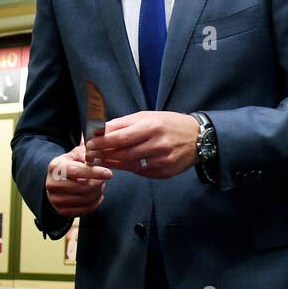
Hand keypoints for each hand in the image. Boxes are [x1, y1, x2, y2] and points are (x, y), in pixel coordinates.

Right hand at [45, 139, 112, 216]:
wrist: (57, 182)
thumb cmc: (71, 165)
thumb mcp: (76, 154)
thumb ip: (86, 152)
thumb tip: (96, 153)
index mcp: (55, 167)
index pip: (77, 171)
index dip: (94, 173)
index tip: (109, 173)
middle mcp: (52, 184)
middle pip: (83, 188)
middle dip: (98, 183)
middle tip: (103, 179)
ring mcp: (55, 200)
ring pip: (86, 199)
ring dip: (98, 192)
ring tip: (99, 185)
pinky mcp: (62, 211)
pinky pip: (86, 209)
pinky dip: (96, 202)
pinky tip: (96, 194)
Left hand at [84, 111, 198, 178]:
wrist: (199, 138)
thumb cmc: (169, 124)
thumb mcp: (147, 116)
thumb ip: (123, 124)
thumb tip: (99, 130)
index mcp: (152, 127)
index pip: (120, 137)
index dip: (101, 142)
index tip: (88, 144)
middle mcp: (158, 145)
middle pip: (123, 153)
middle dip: (103, 154)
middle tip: (90, 155)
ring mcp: (162, 161)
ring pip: (130, 165)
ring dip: (113, 163)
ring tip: (101, 160)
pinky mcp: (165, 172)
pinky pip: (140, 171)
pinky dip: (128, 168)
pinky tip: (120, 164)